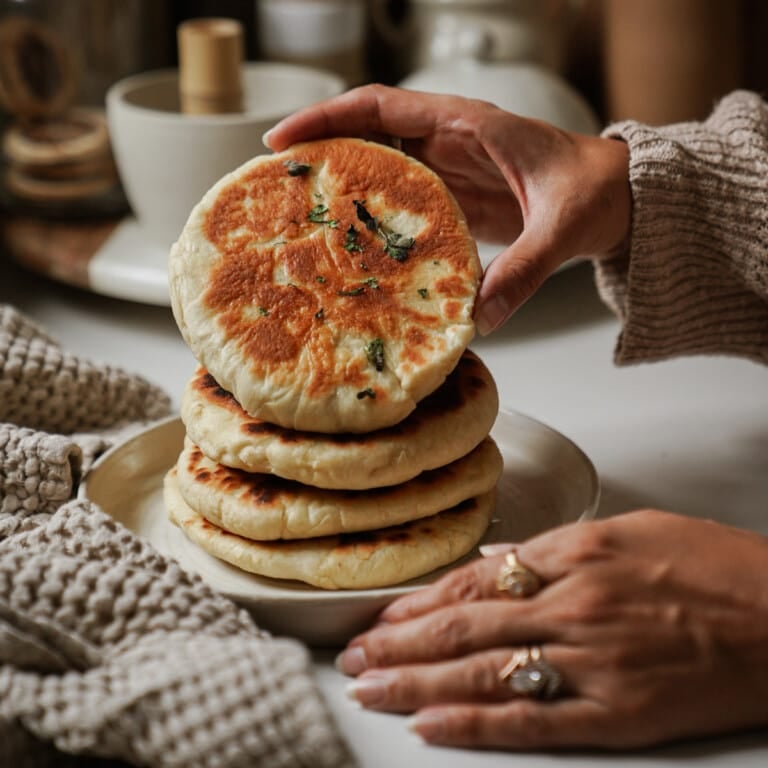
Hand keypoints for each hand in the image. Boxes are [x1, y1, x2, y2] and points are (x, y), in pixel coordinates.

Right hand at [265, 84, 630, 333]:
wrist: (619, 198)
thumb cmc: (595, 194)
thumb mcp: (562, 228)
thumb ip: (524, 272)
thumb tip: (480, 321)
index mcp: (469, 125)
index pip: (383, 105)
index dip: (328, 118)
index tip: (283, 139)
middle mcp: (451, 140)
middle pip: (368, 132)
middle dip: (320, 152)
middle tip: (277, 187)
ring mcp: (451, 168)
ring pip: (380, 164)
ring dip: (342, 185)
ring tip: (301, 217)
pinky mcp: (455, 197)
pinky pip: (402, 198)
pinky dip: (373, 213)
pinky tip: (353, 244)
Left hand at [335, 509, 767, 749]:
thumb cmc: (713, 565)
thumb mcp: (628, 531)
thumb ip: (555, 546)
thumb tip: (499, 558)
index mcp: (574, 553)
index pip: (474, 579)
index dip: (421, 601)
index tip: (383, 615)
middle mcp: (572, 604)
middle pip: (463, 625)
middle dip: (400, 643)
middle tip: (353, 657)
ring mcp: (590, 660)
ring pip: (481, 672)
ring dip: (417, 682)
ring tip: (370, 688)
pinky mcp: (617, 713)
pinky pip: (530, 720)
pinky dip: (474, 725)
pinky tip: (430, 726)